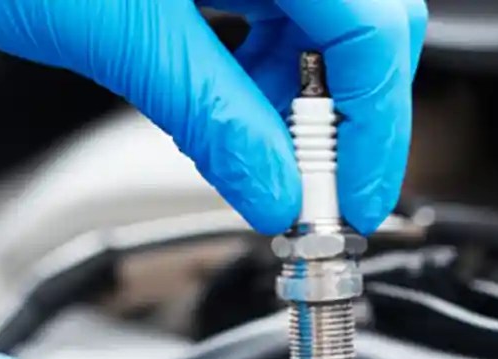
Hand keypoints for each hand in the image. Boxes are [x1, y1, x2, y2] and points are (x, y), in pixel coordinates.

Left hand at [0, 0, 426, 235]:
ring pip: (319, 18)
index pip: (374, 32)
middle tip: (309, 188)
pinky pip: (272, 3)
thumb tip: (276, 192)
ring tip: (245, 144)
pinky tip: (220, 96)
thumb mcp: (121, 35)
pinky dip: (257, 61)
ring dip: (294, 93)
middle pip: (363, 24)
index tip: (356, 200)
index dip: (376, 127)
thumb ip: (214, 118)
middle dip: (339, 114)